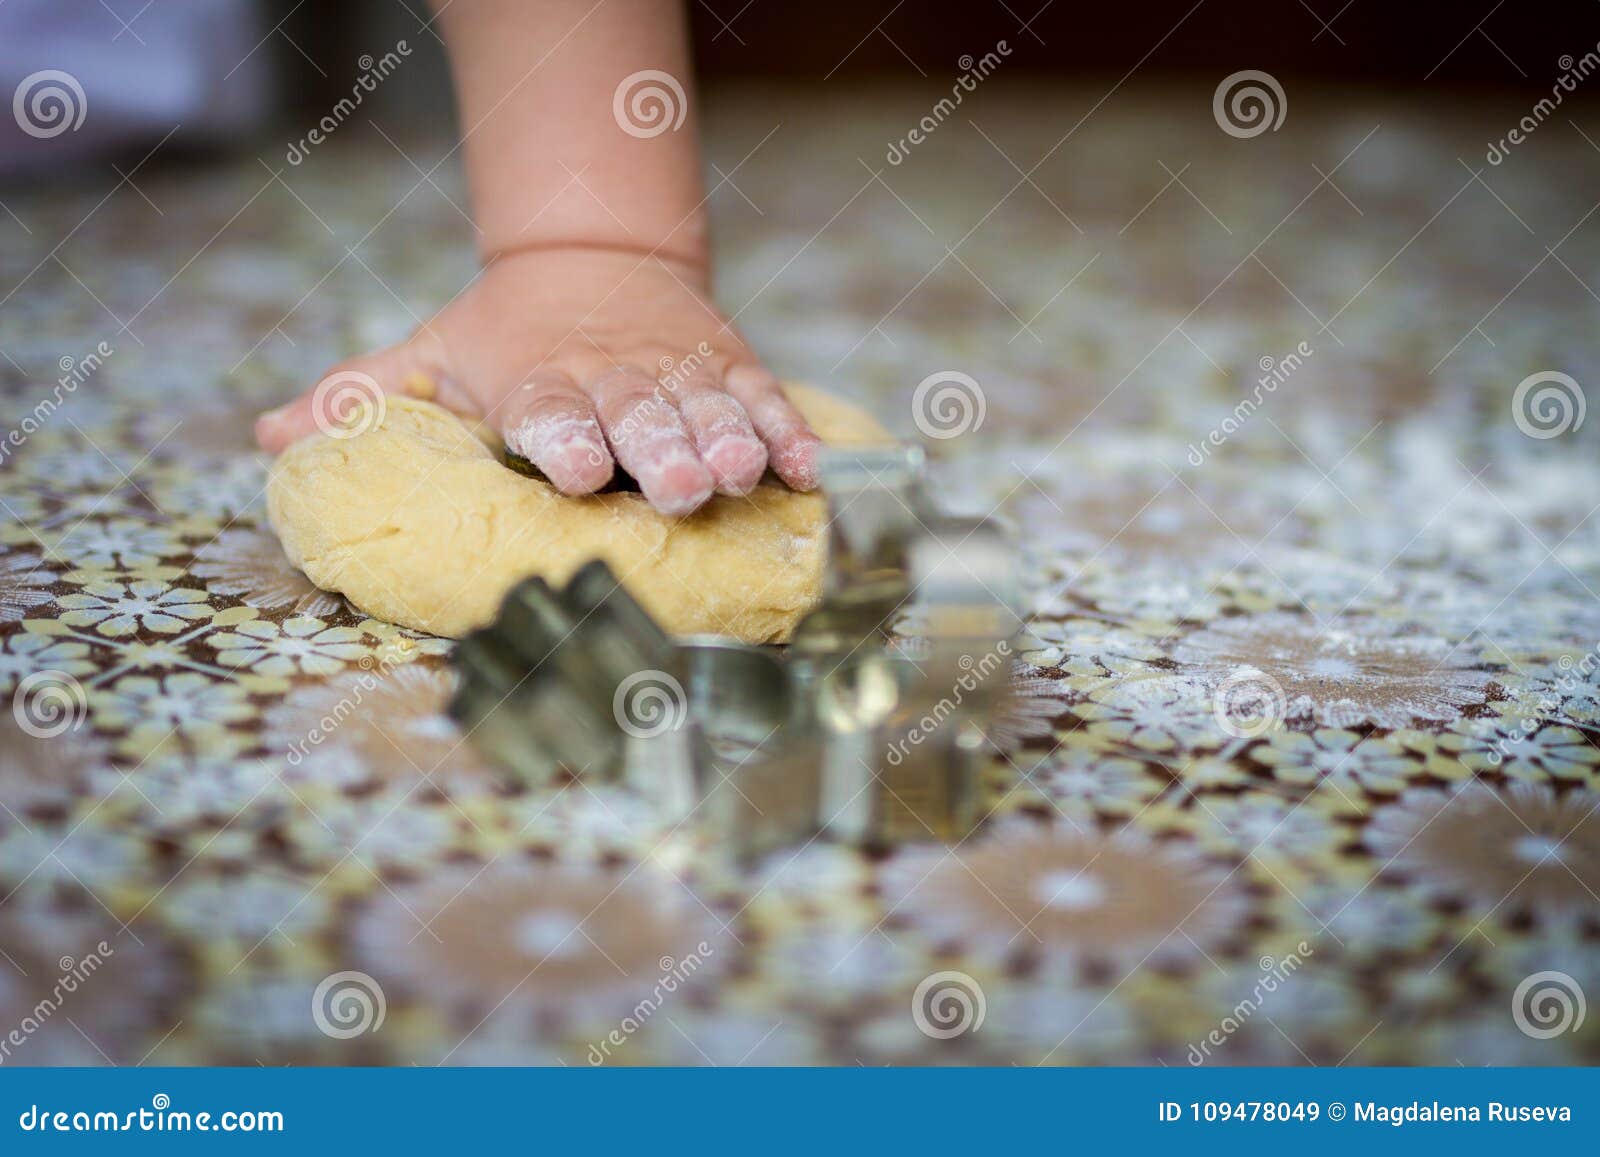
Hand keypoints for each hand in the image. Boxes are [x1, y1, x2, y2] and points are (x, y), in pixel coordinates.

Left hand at [255, 244, 820, 515]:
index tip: (574, 471)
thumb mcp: (430, 350)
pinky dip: (787, 434)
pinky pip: (764, 400)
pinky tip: (807, 471)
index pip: (550, 409)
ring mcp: (676, 370)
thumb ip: (360, 395)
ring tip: (746, 476)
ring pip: (709, 408)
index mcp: (537, 378)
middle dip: (662, 449)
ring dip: (730, 443)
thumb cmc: (503, 331)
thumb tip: (266, 437)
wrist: (594, 257)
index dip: (563, 438)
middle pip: (639, 414)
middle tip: (681, 488)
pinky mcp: (727, 368)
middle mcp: (610, 374)